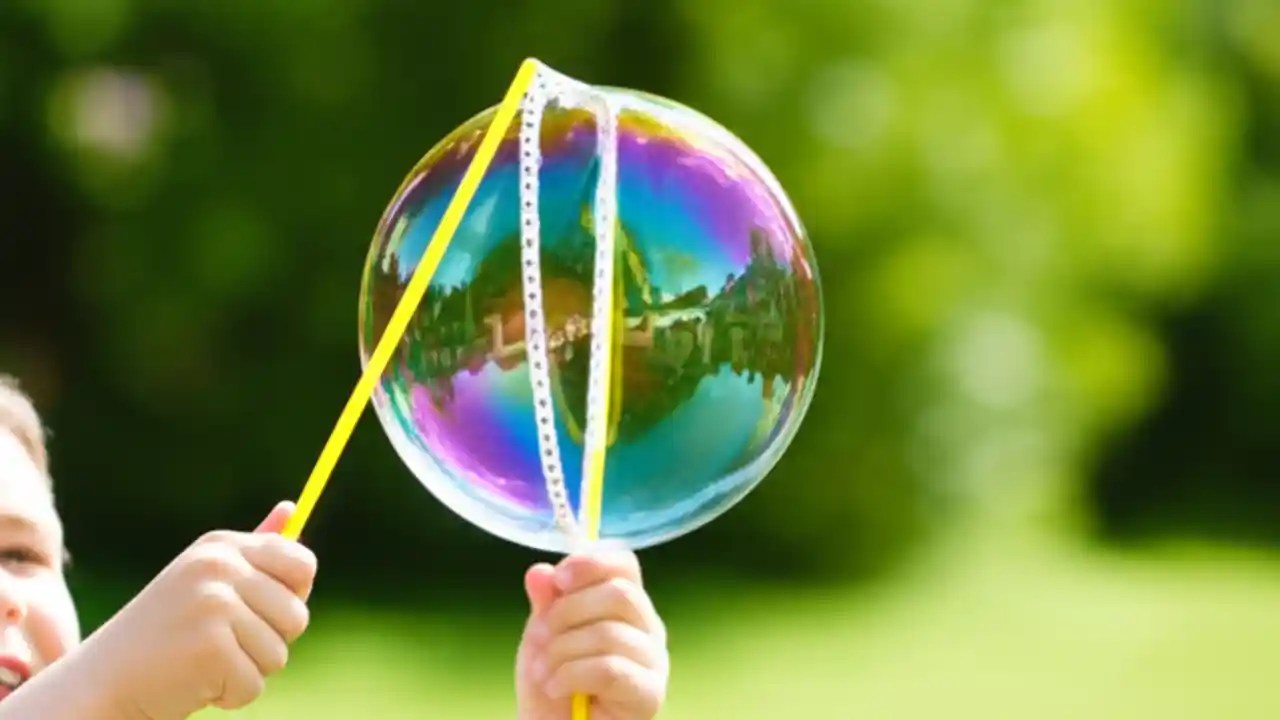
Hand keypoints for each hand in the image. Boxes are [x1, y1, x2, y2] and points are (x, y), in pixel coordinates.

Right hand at [72, 501, 315, 718]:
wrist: (103, 680)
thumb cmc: (165, 633)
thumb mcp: (207, 580)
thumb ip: (255, 551)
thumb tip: (293, 508)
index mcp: (222, 547)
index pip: (303, 565)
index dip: (292, 598)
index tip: (259, 612)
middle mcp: (219, 567)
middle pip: (297, 616)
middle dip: (268, 642)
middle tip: (219, 644)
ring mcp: (214, 605)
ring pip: (278, 655)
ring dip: (247, 670)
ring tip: (204, 662)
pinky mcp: (211, 648)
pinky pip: (254, 684)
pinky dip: (230, 695)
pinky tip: (195, 683)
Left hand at [516, 549, 667, 719]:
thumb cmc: (553, 685)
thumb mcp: (542, 636)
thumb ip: (545, 603)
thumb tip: (538, 572)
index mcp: (627, 606)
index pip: (625, 564)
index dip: (591, 563)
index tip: (557, 580)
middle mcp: (649, 629)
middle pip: (620, 594)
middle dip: (567, 611)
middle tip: (539, 637)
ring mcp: (654, 662)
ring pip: (609, 633)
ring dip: (561, 650)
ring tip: (542, 672)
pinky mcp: (649, 695)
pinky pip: (609, 669)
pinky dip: (571, 675)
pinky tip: (555, 688)